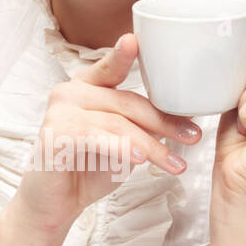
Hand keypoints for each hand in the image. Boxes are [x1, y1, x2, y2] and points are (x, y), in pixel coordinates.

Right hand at [13, 32, 201, 234]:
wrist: (56, 204)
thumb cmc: (89, 169)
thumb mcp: (124, 143)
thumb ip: (143, 125)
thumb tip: (186, 118)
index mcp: (87, 86)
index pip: (111, 67)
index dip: (122, 54)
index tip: (135, 41)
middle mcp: (70, 92)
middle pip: (126, 102)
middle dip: (163, 122)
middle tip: (193, 137)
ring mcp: (59, 111)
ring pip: (117, 124)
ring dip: (150, 145)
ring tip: (175, 164)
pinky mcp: (53, 135)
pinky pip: (94, 138)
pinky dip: (119, 148)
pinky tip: (138, 160)